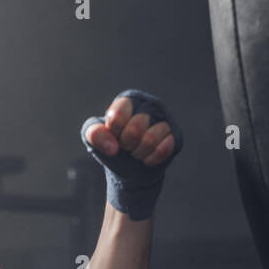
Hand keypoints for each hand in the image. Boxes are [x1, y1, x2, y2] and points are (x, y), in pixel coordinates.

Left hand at [80, 89, 182, 220]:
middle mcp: (149, 105)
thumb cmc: (112, 145)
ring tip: (136, 152)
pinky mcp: (175, 136)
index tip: (113, 135)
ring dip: (138, 153)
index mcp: (129, 100)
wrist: (129, 168)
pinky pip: (162, 150)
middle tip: (126, 146)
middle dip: (126, 145)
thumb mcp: (94, 138)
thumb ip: (94, 134)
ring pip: (149, 140)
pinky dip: (150, 159)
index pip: (119, 114)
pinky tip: (147, 158)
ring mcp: (164, 120)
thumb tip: (113, 147)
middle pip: (135, 129)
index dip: (114, 131)